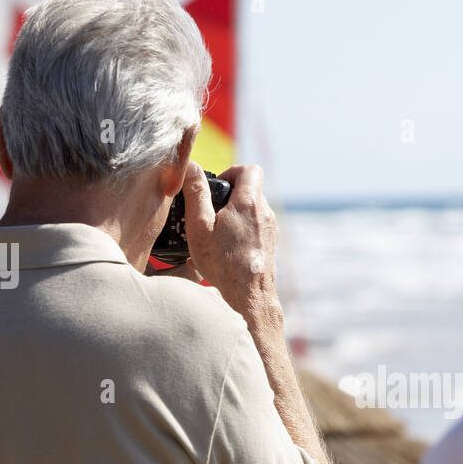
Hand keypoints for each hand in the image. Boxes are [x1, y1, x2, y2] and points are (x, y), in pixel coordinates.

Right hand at [180, 162, 281, 324]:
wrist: (249, 297)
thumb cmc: (223, 263)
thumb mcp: (200, 226)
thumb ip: (196, 193)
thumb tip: (191, 166)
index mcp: (249, 202)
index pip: (249, 169)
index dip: (231, 172)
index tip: (217, 188)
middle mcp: (265, 212)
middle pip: (249, 190)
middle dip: (229, 196)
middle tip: (210, 213)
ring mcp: (271, 229)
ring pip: (252, 210)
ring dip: (234, 214)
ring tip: (215, 234)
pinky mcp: (270, 244)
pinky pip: (255, 227)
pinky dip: (241, 230)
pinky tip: (225, 248)